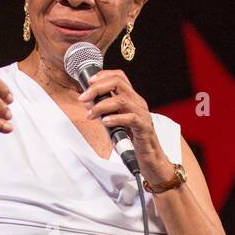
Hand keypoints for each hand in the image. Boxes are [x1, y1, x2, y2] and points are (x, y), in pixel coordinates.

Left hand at [78, 68, 170, 183]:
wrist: (150, 158)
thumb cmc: (134, 141)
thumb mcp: (116, 123)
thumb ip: (104, 112)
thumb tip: (89, 103)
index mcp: (132, 99)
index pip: (119, 77)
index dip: (103, 75)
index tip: (89, 82)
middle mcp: (138, 102)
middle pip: (118, 83)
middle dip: (97, 88)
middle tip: (84, 97)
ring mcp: (142, 114)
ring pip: (121, 100)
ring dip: (101, 105)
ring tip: (91, 114)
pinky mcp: (144, 127)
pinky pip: (130, 118)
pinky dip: (115, 118)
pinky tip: (105, 122)